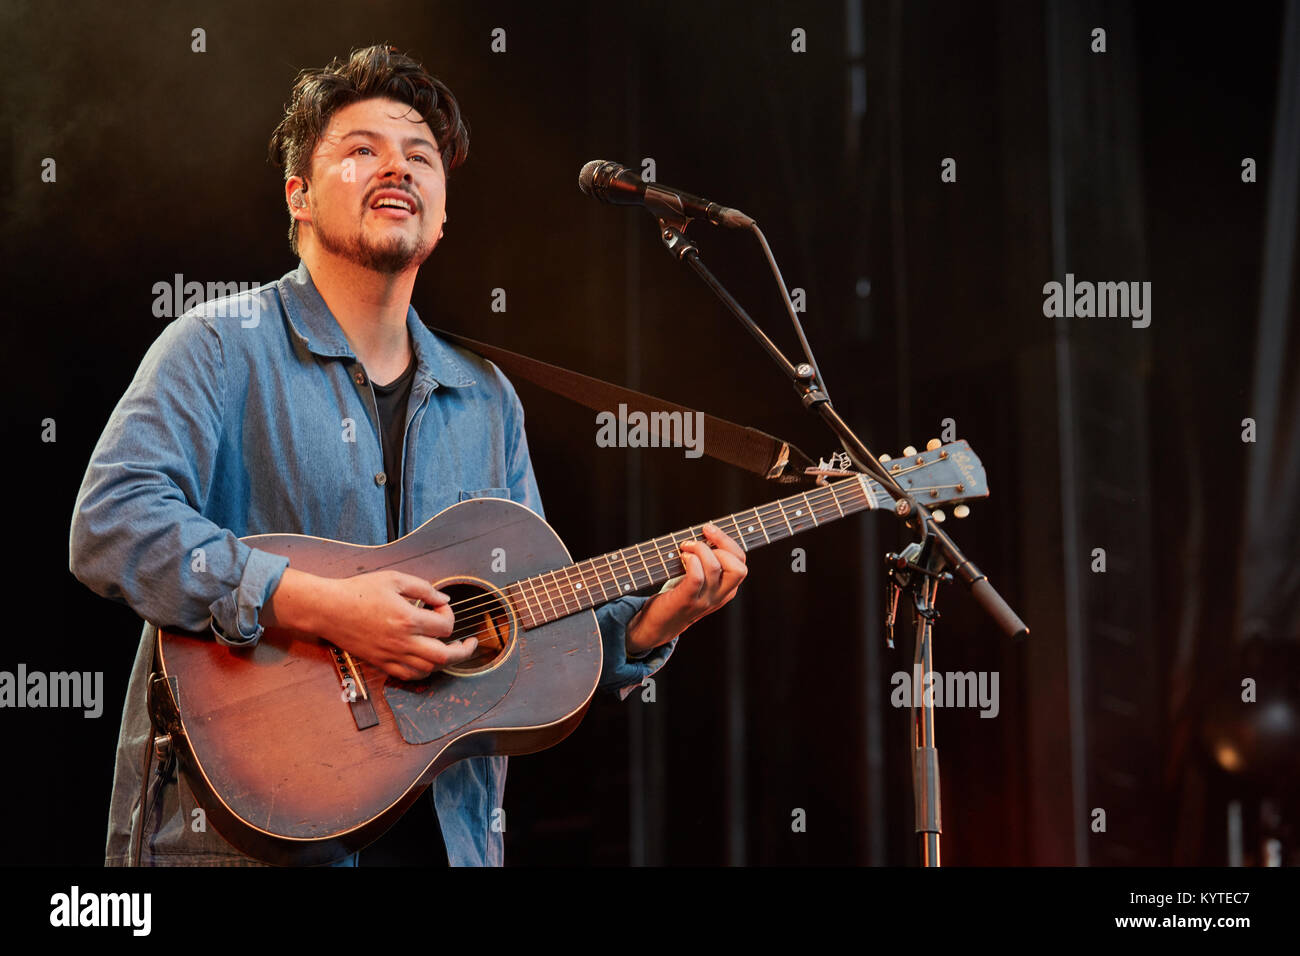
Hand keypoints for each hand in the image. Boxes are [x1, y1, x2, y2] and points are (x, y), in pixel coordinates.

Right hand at [315, 570, 475, 679]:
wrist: (328, 609)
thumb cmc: (359, 591)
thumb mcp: (395, 579)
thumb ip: (424, 588)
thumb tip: (443, 598)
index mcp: (407, 618)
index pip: (445, 625)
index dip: (449, 613)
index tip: (440, 606)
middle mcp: (402, 641)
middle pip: (445, 656)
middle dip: (464, 650)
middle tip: (470, 643)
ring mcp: (391, 655)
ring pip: (429, 669)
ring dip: (444, 661)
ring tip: (450, 650)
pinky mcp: (381, 663)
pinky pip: (409, 676)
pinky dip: (424, 671)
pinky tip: (428, 661)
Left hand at [625, 523, 746, 655]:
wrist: (657, 625)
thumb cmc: (677, 595)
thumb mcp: (699, 581)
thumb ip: (707, 563)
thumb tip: (706, 532)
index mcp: (726, 589)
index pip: (741, 563)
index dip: (728, 542)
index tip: (709, 530)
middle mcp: (719, 596)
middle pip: (739, 568)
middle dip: (722, 544)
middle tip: (702, 536)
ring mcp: (704, 600)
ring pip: (715, 567)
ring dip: (699, 549)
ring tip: (685, 547)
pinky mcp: (686, 601)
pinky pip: (697, 577)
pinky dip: (691, 561)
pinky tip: (682, 557)